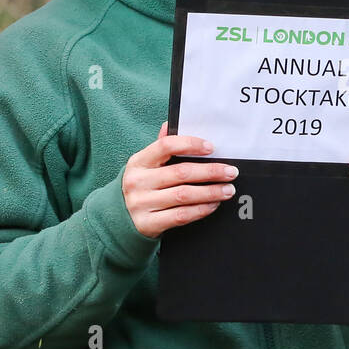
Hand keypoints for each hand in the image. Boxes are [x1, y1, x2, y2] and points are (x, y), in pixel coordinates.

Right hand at [122, 121, 238, 238]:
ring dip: (210, 192)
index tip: (211, 147)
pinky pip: (181, 215)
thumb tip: (170, 124)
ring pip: (184, 195)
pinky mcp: (148, 224)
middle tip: (230, 172)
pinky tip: (213, 205)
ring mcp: (142, 204)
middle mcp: (138, 181)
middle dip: (210, 171)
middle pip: (180, 173)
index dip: (190, 144)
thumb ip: (159, 147)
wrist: (117, 219)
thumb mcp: (144, 165)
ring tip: (228, 189)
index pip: (165, 146)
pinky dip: (201, 210)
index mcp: (138, 162)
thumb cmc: (139, 186)